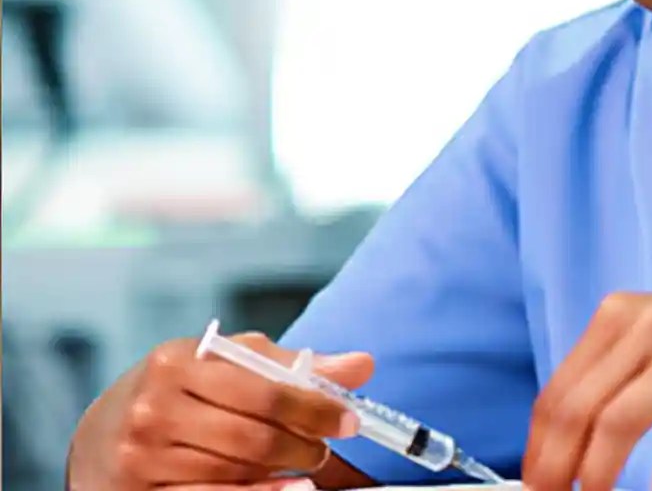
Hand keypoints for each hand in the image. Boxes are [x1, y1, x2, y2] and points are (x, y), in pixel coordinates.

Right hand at [68, 332, 373, 489]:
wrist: (100, 436)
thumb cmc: (177, 392)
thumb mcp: (226, 363)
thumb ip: (292, 365)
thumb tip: (361, 366)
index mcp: (177, 363)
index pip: (266, 390)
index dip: (316, 408)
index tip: (348, 420)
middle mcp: (154, 408)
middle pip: (255, 438)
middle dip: (304, 446)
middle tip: (323, 450)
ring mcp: (143, 455)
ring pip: (238, 471)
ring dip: (283, 473)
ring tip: (301, 465)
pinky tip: (284, 488)